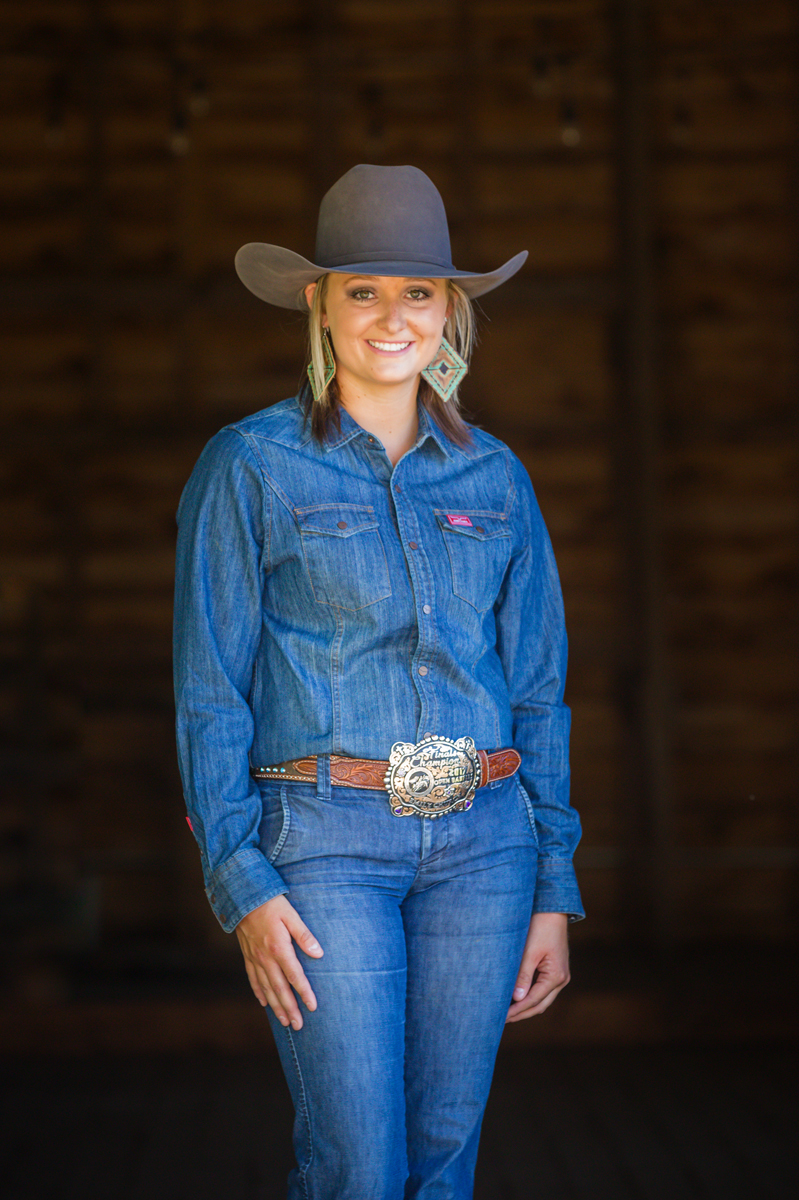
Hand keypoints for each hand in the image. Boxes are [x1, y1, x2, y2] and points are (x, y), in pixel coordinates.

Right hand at [235, 895, 323, 1029]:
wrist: (242, 896)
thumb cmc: (271, 903)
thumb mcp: (291, 914)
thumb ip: (304, 935)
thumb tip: (318, 953)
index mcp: (278, 948)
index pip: (295, 976)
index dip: (304, 993)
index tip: (313, 1007)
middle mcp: (265, 958)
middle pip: (279, 989)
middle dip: (290, 1008)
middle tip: (298, 1026)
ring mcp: (254, 958)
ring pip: (266, 988)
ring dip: (276, 1007)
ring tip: (285, 1022)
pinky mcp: (247, 956)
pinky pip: (253, 979)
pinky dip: (259, 993)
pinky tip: (264, 1003)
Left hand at [506, 911, 569, 1022]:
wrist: (553, 910)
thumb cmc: (541, 927)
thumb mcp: (529, 952)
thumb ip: (523, 976)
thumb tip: (517, 999)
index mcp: (556, 976)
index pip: (534, 1000)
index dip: (517, 1010)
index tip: (501, 1016)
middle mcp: (562, 979)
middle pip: (540, 1005)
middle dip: (522, 1013)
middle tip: (502, 1020)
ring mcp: (560, 975)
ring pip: (542, 999)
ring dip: (526, 1006)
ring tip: (508, 1012)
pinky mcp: (555, 970)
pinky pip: (542, 989)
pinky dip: (530, 996)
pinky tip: (517, 997)